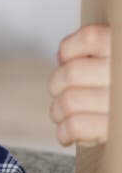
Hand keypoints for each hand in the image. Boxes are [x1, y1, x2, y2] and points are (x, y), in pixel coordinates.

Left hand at [49, 24, 110, 146]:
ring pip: (69, 101)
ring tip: (62, 115)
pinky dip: (65, 132)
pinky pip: (76, 125)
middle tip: (61, 93)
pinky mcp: (117, 130)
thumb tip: (64, 58)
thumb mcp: (119, 67)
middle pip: (71, 73)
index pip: (91, 38)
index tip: (67, 60)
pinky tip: (68, 134)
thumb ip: (107, 55)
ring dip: (57, 111)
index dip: (69, 50)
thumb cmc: (121, 92)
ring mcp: (121, 104)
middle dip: (57, 85)